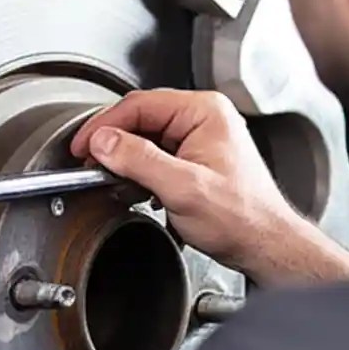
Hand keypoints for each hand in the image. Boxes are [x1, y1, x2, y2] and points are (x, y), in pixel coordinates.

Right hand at [71, 89, 299, 272]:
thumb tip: (103, 141)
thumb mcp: (182, 188)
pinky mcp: (196, 158)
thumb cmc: (241, 218)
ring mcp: (201, 137)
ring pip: (146, 136)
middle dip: (111, 140)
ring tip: (107, 174)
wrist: (265, 244)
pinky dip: (138, 168)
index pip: (139, 105)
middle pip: (140, 118)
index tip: (83, 145)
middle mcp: (204, 118)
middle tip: (87, 160)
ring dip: (124, 155)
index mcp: (205, 111)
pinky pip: (157, 154)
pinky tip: (132, 185)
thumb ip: (139, 160)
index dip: (104, 125)